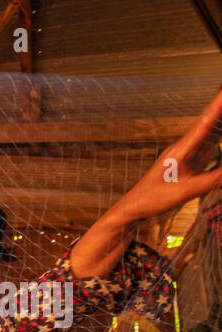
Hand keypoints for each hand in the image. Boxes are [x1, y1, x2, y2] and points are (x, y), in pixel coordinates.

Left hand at [107, 86, 221, 225]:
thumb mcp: (184, 191)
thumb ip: (212, 180)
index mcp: (180, 151)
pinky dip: (217, 145)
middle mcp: (183, 151)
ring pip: (208, 139)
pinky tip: (220, 141)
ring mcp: (184, 159)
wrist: (132, 210)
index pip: (204, 124)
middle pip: (208, 127)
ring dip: (220, 126)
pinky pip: (206, 153)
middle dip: (221, 113)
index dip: (217, 108)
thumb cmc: (150, 200)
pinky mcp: (186, 169)